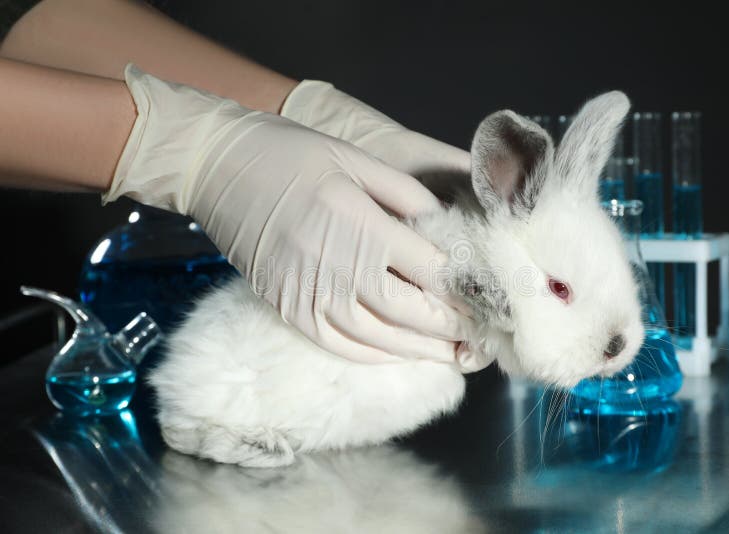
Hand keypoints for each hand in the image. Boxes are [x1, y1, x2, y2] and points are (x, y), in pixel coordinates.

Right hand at [106, 65, 479, 367]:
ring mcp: (309, 293)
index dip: (464, 290)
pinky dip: (373, 355)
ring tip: (452, 356)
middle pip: (411, 312)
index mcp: (364, 226)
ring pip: (378, 338)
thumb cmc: (289, 153)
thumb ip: (405, 195)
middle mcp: (339, 268)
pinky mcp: (287, 307)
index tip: (487, 299)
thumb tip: (443, 227)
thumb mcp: (356, 159)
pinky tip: (397, 356)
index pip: (430, 271)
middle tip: (480, 337)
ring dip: (419, 351)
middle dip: (451, 328)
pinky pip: (337, 343)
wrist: (217, 166)